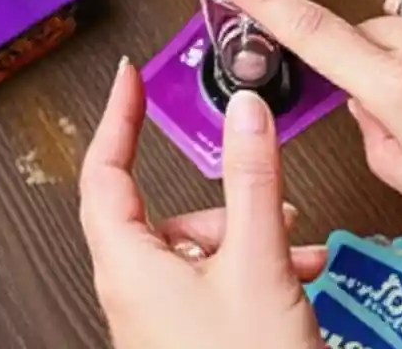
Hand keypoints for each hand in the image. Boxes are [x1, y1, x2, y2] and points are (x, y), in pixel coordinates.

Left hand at [80, 59, 324, 348]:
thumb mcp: (257, 263)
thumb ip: (253, 180)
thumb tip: (243, 112)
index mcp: (129, 266)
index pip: (105, 171)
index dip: (118, 118)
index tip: (131, 79)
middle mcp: (136, 293)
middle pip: (165, 215)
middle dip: (226, 202)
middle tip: (267, 200)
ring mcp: (162, 322)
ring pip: (199, 252)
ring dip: (251, 240)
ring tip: (296, 251)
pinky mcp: (189, 341)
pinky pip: (215, 286)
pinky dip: (254, 271)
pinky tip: (296, 277)